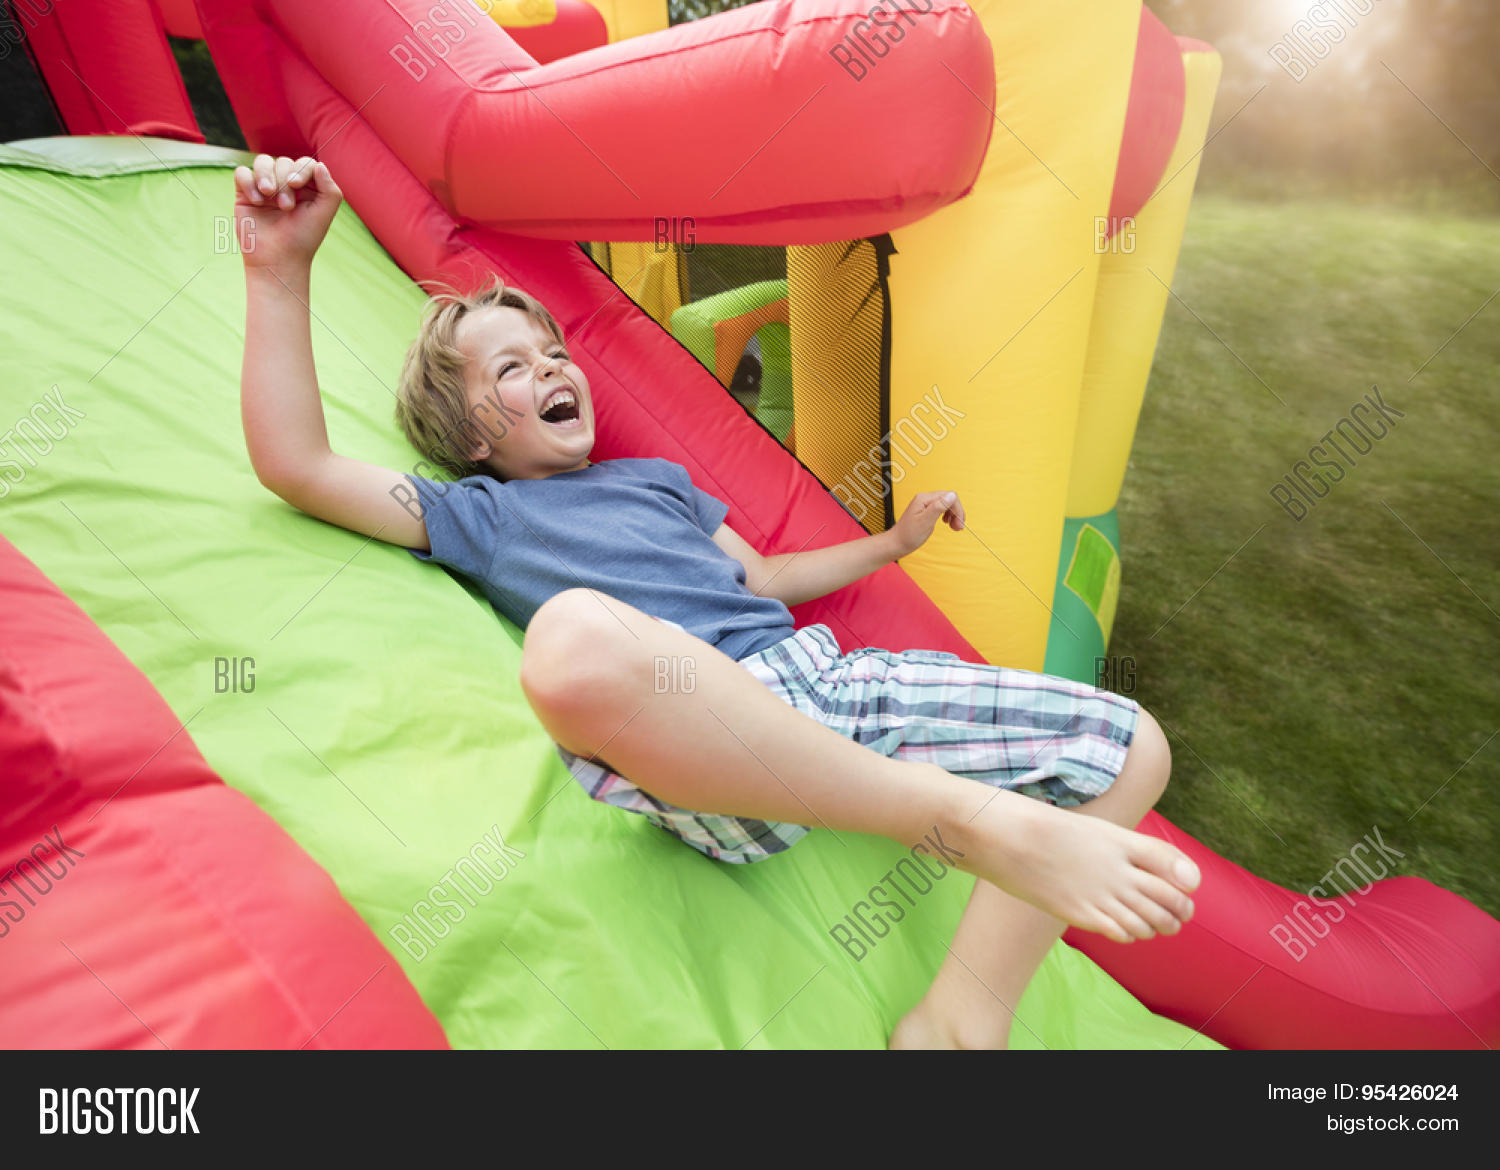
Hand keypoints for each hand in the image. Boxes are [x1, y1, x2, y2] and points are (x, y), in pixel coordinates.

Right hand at [232, 154, 342, 269]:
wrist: (277, 259)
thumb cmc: (302, 238)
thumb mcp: (324, 213)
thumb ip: (330, 189)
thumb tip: (320, 164)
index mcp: (308, 188)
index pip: (305, 163)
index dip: (301, 169)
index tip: (296, 184)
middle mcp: (286, 185)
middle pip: (283, 162)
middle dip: (284, 180)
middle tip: (286, 206)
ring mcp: (265, 188)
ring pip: (262, 161)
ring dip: (265, 175)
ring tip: (268, 195)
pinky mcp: (245, 193)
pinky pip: (242, 173)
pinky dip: (248, 182)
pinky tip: (256, 202)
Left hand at [890, 490, 964, 556]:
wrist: (896, 543)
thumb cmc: (908, 535)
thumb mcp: (925, 522)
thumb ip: (938, 507)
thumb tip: (952, 495)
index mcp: (924, 499)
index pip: (949, 496)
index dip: (958, 509)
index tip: (959, 524)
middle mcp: (925, 499)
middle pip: (949, 499)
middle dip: (957, 513)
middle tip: (958, 528)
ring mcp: (925, 504)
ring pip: (946, 503)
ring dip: (953, 514)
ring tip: (954, 527)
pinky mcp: (925, 510)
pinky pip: (941, 508)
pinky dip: (947, 515)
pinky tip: (946, 523)